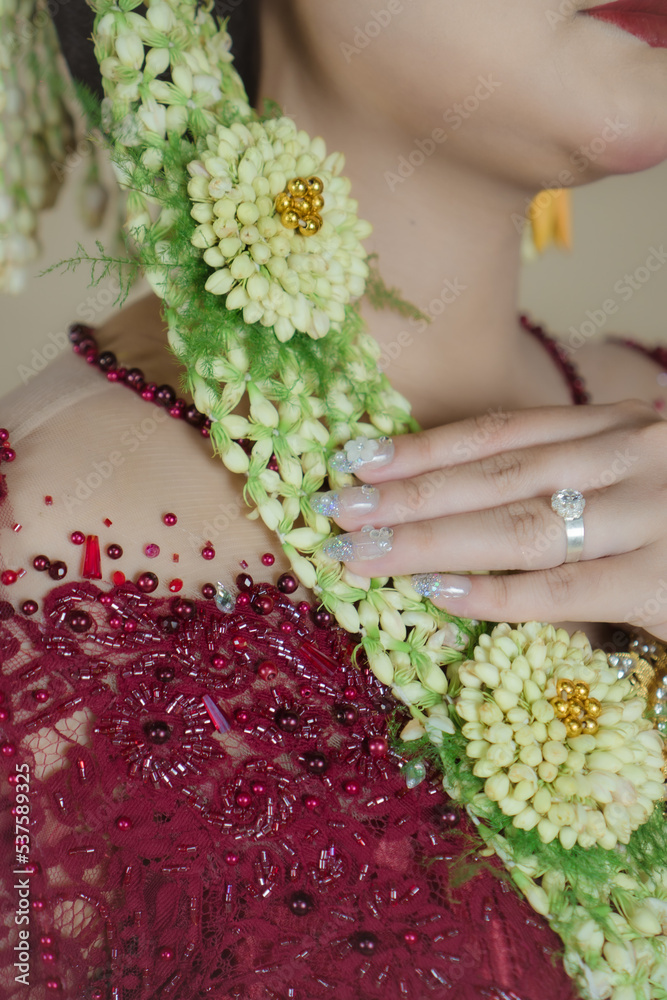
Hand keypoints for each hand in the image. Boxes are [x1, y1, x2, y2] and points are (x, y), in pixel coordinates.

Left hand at [316, 401, 666, 640]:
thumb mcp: (646, 465)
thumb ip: (578, 473)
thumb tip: (478, 496)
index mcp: (622, 423)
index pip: (503, 430)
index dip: (425, 447)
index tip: (359, 458)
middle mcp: (634, 454)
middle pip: (495, 475)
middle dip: (405, 496)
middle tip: (334, 509)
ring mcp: (654, 513)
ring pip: (518, 527)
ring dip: (427, 541)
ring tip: (360, 553)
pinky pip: (564, 589)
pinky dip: (495, 594)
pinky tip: (437, 594)